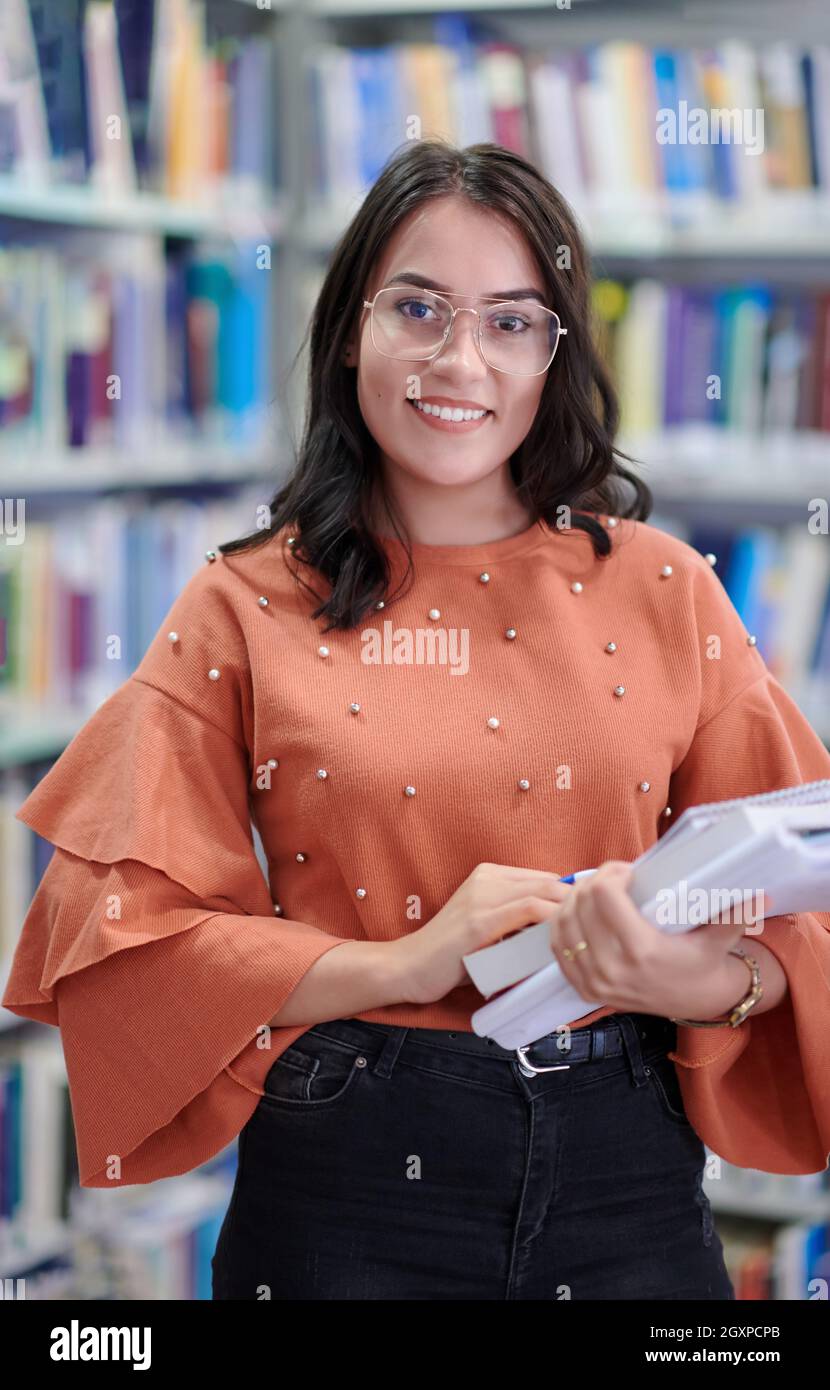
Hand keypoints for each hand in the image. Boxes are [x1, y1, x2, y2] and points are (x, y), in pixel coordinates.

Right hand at [390, 862, 574, 1005]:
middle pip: (547, 881)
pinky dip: (551, 918)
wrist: (409, 966)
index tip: (592, 914)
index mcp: (489, 875)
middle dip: (577, 900)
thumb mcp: (487, 926)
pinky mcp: (479, 920)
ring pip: (542, 891)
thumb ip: (516, 920)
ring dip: (569, 909)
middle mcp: (486, 878)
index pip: (544, 877)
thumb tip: (558, 927)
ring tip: (587, 930)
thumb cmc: (451, 954)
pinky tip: (564, 933)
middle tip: (599, 922)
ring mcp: (482, 896)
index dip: (571, 894)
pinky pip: (528, 909)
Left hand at [548, 860, 749, 1018]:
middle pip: (580, 903)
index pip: (604, 895)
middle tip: (613, 877)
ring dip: (574, 899)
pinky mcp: (583, 989)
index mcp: (641, 951)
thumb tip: (760, 895)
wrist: (693, 1003)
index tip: (628, 871)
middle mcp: (611, 968)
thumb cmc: (703, 965)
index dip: (612, 873)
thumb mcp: (720, 939)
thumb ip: (735, 915)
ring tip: (596, 890)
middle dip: (594, 881)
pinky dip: (563, 923)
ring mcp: (593, 981)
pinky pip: (558, 946)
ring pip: (563, 922)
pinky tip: (578, 910)